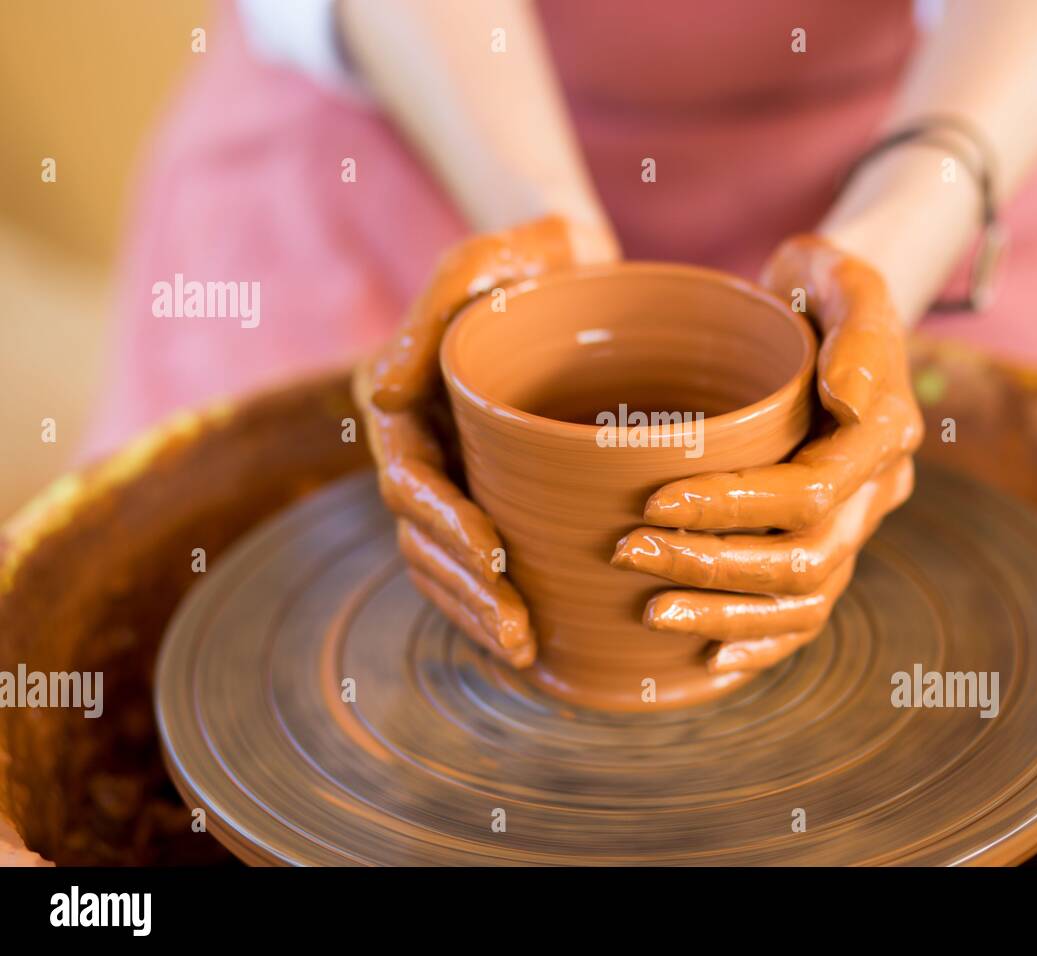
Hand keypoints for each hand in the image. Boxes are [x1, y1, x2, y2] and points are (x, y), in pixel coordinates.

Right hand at [356, 215, 618, 667]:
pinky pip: (476, 565)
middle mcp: (417, 446)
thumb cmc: (530, 258)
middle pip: (422, 538)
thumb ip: (437, 306)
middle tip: (519, 632)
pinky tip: (534, 641)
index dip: (446, 522)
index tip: (495, 551)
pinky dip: (495, 605)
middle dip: (466, 589)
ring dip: (477, 613)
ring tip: (526, 652)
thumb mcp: (487, 257)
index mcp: (401, 400)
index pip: (409, 478)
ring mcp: (451, 477)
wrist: (577, 273)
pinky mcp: (491, 496)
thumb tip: (380, 393)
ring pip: (442, 565)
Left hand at [611, 235, 921, 672]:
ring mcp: (858, 527)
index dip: (732, 505)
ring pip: (804, 601)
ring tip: (650, 611)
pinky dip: (759, 644)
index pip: (809, 491)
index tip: (653, 498)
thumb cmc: (814, 290)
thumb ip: (857, 321)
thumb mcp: (838, 274)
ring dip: (725, 614)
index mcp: (883, 431)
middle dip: (711, 565)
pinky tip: (706, 658)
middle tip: (627, 552)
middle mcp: (879, 490)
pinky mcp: (832, 547)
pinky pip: (806, 617)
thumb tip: (852, 400)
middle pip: (803, 558)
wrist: (822, 319)